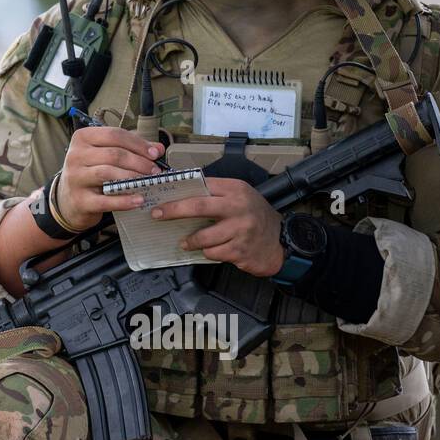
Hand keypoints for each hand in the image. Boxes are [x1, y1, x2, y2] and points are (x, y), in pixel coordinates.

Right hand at [56, 125, 166, 228]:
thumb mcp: (105, 156)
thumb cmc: (90, 173)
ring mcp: (75, 178)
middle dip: (139, 162)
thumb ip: (130, 149)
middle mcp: (75, 156)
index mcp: (82, 138)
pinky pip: (105, 200)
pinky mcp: (79, 200)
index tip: (155, 153)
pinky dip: (124, 201)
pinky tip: (139, 200)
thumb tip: (158, 148)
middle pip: (113, 154)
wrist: (69, 200)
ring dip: (133, 177)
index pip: (114, 135)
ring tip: (149, 182)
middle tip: (155, 170)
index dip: (137, 143)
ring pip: (108, 173)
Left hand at [149, 177, 284, 276]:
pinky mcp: (240, 251)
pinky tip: (211, 249)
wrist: (281, 240)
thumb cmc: (254, 216)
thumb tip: (181, 194)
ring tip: (186, 241)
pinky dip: (207, 252)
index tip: (161, 198)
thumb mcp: (240, 196)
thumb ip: (216, 193)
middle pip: (198, 206)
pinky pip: (212, 253)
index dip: (179, 192)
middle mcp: (238, 207)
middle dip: (173, 211)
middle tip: (158, 215)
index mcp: (235, 190)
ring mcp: (240, 230)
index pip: (201, 186)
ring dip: (190, 241)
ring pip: (203, 237)